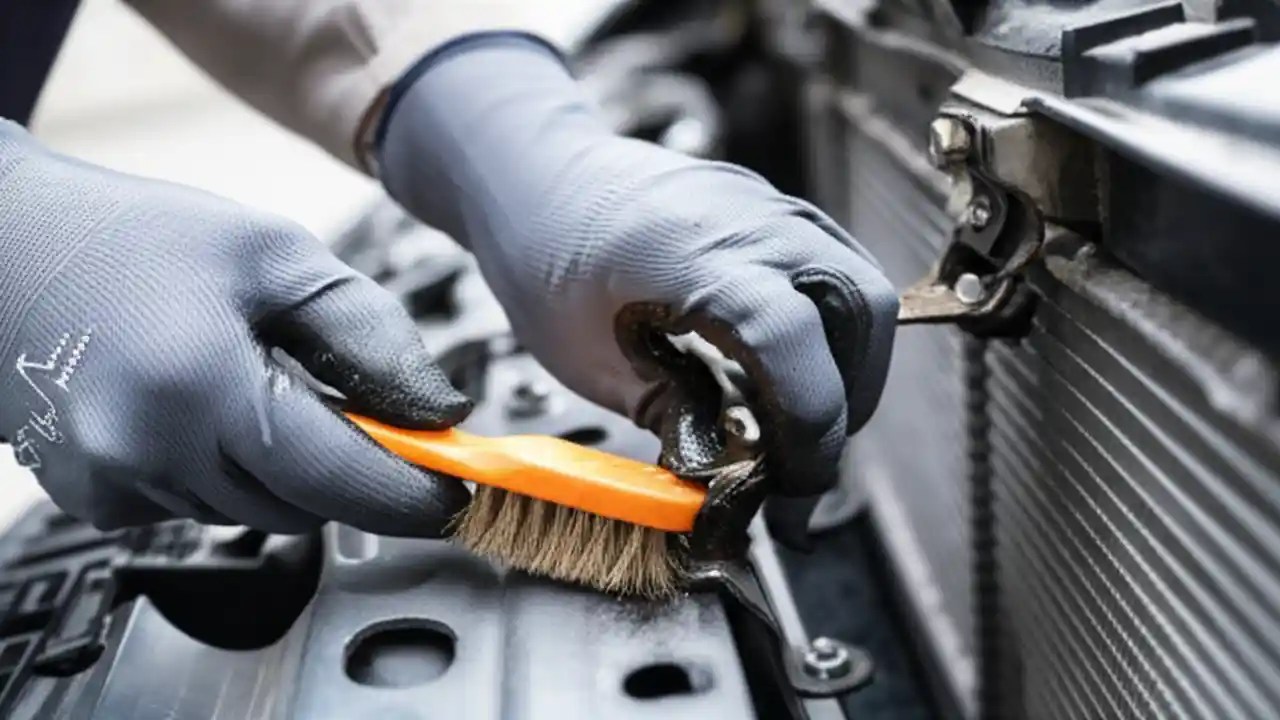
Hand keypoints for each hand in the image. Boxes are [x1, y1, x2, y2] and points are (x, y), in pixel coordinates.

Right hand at [0, 121, 470, 535]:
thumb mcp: (273, 255)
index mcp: (198, 388)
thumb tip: (439, 412)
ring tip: (247, 378)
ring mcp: (113, 488)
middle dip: (346, 466)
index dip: (411, 494)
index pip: (342, 481)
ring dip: (284, 465)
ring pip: (258, 512)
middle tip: (345, 398)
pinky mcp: (95, 501)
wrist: (4, 248)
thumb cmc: (136, 239)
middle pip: (306, 507)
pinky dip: (226, 468)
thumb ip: (368, 335)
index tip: (454, 489)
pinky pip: (202, 506)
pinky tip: (197, 405)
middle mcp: (146, 456)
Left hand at [379, 37, 896, 495]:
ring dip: (849, 367)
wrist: (534, 170)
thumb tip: (729, 474)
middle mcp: (748, 217)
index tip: (795, 481)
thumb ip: (669, 417)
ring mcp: (771, 206)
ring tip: (801, 424)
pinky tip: (793, 371)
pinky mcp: (777, 212)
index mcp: (689, 252)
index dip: (809, 419)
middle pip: (861, 308)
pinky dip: (834, 333)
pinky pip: (838, 271)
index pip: (790, 334)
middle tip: (806, 464)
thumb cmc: (543, 252)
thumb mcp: (588, 361)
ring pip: (862, 289)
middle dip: (850, 401)